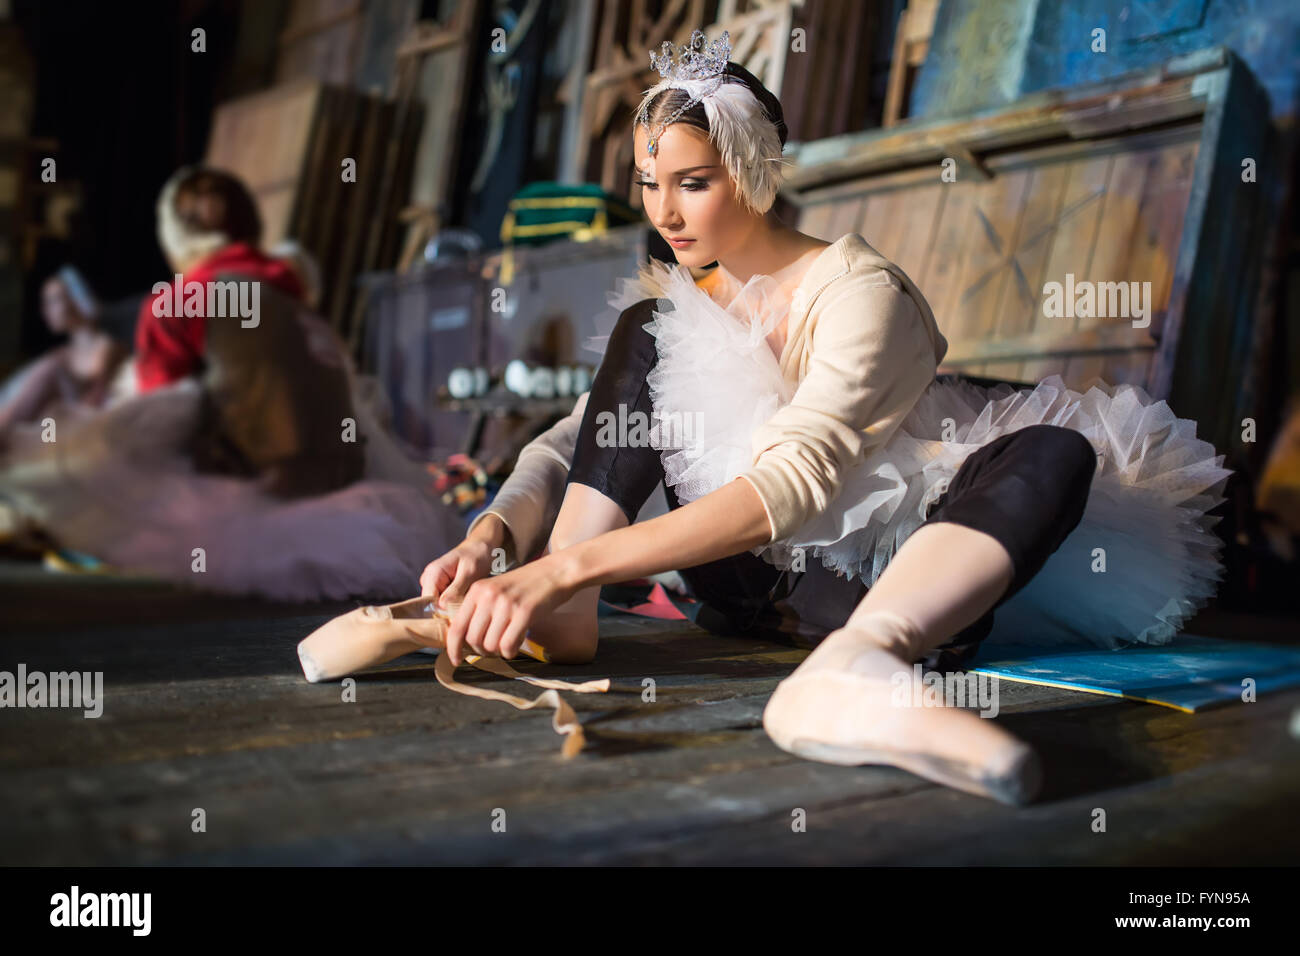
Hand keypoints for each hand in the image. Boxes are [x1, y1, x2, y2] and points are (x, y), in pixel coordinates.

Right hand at [420, 515, 510, 607]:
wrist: (482, 546)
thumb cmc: (477, 555)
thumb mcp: (469, 572)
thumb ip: (456, 589)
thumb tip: (442, 607)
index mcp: (433, 573)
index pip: (428, 601)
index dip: (442, 611)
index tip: (460, 614)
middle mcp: (429, 579)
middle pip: (433, 605)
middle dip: (449, 610)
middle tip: (468, 607)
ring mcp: (434, 585)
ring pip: (440, 606)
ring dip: (454, 607)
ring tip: (470, 600)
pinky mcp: (441, 589)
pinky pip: (445, 603)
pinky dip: (456, 604)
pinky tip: (467, 599)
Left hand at [444, 554, 577, 665]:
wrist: (556, 571)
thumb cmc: (527, 584)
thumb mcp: (496, 589)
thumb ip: (480, 609)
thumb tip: (468, 639)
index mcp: (477, 590)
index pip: (457, 626)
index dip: (453, 648)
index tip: (456, 659)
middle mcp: (488, 596)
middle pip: (473, 639)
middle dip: (481, 650)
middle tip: (492, 648)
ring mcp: (506, 604)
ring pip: (490, 645)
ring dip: (498, 651)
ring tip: (507, 643)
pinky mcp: (524, 613)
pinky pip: (508, 645)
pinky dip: (510, 651)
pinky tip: (516, 644)